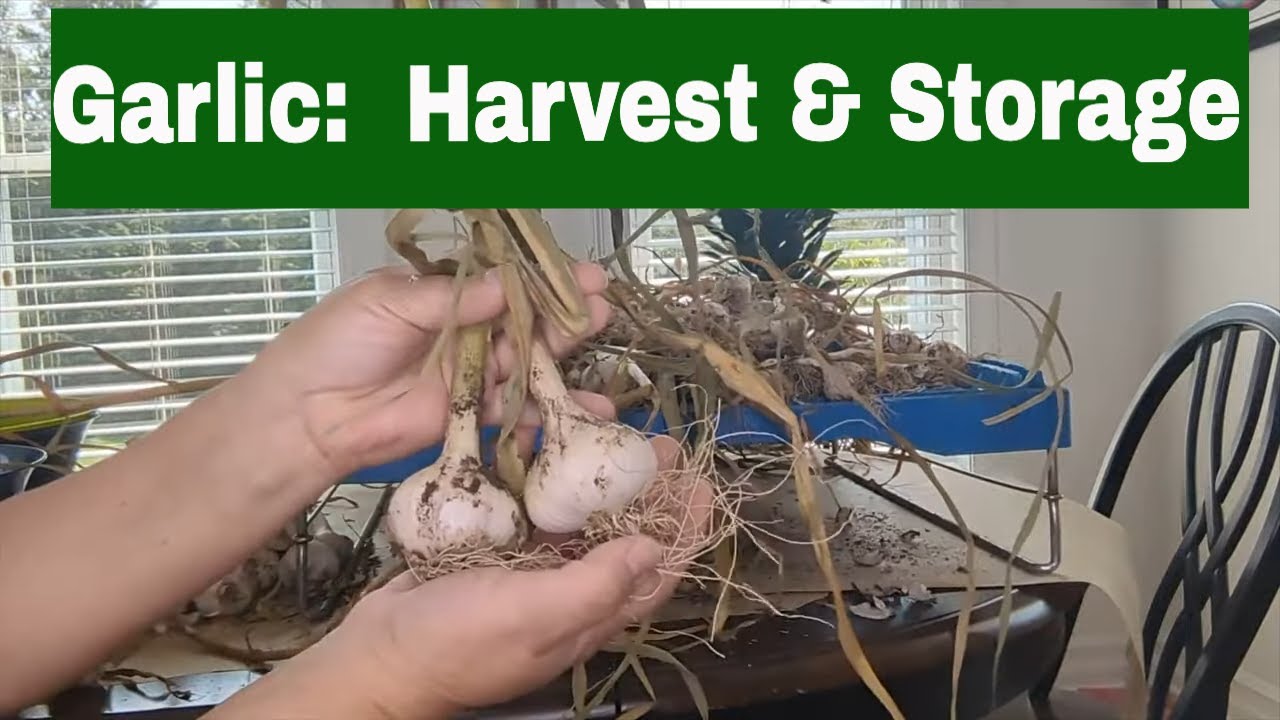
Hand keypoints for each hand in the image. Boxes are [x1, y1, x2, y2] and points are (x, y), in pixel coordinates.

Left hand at [241, 262, 612, 479]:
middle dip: (563, 310)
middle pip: (525, 317)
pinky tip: (585, 407)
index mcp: (443, 292)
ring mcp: (471, 372)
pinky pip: (517, 410)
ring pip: (528, 359)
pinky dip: (548, 410)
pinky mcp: (471, 414)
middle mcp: (464, 329)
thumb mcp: (388, 301)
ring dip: (562, 350)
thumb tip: (508, 286)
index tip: (578, 273)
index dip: (541, 276)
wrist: (306, 414)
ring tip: (592, 336)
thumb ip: (452, 299)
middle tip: (597, 304)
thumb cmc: (333, 344)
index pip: (503, 278)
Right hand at [309, 457, 713, 719]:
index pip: (656, 574)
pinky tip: (552, 450)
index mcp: (588, 617)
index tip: (703, 483)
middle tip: (661, 445)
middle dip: (650, 495)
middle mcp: (568, 595)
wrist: (378, 654)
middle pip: (626, 540)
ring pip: (583, 523)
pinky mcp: (496, 553)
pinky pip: (535, 513)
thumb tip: (655, 547)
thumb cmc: (459, 641)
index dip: (686, 531)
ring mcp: (530, 574)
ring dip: (603, 483)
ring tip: (615, 437)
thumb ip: (597, 583)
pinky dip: (549, 483)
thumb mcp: (535, 615)